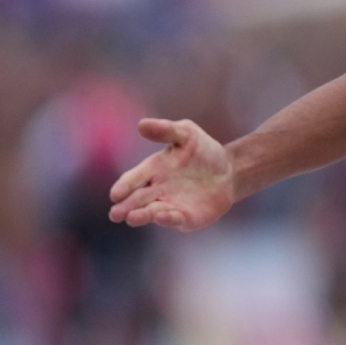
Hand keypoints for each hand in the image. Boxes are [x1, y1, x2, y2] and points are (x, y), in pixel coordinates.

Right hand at [109, 117, 234, 230]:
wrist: (230, 169)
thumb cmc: (204, 151)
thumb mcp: (187, 134)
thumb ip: (166, 130)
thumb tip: (141, 125)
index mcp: (152, 170)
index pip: (133, 179)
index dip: (124, 186)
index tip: (115, 194)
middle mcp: (157, 190)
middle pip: (138, 200)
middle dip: (126, 207)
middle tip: (115, 214)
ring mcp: (171, 205)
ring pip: (152, 212)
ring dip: (142, 215)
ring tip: (132, 218)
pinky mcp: (187, 218)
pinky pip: (175, 219)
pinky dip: (168, 219)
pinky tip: (161, 216)